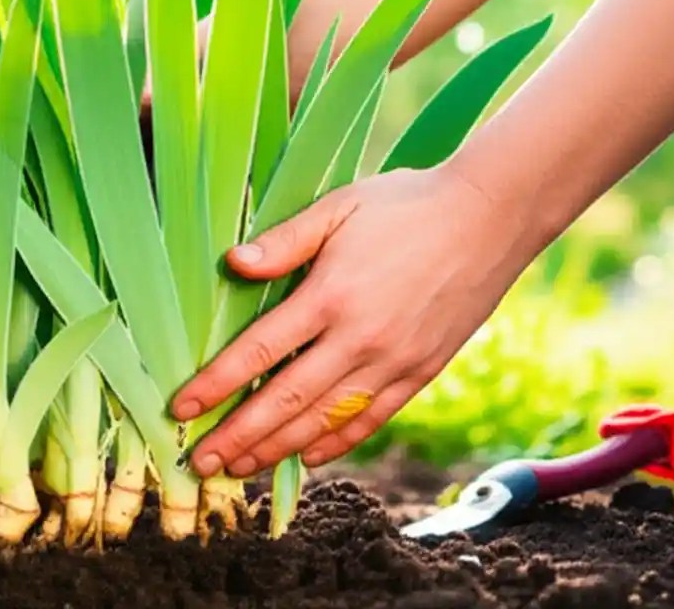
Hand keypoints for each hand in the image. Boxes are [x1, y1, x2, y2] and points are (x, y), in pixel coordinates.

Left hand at [171, 165, 537, 476]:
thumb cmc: (407, 205)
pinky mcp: (422, 372)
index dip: (217, 385)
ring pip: (325, 421)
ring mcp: (394, 362)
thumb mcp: (340, 207)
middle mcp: (361, 339)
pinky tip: (305, 458)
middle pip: (286, 401)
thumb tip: (233, 263)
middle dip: (238, 436)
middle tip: (200, 463)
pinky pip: (371, 420)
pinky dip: (336, 444)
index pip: (260, 353)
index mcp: (332, 296)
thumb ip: (285, 241)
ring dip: (277, 450)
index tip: (182, 409)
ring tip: (239, 468)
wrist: (491, 217)